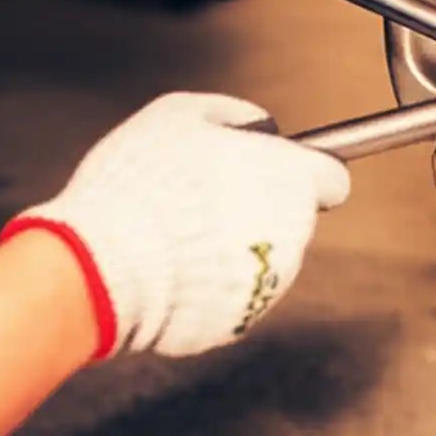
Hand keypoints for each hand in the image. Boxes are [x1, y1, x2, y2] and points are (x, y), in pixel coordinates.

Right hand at [0, 93, 349, 358]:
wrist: (103, 267)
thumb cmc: (143, 184)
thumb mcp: (180, 115)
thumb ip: (232, 113)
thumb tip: (259, 125)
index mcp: (293, 180)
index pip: (332, 179)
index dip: (305, 170)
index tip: (275, 169)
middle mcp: (295, 236)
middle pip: (292, 218)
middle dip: (259, 207)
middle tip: (204, 198)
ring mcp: (271, 284)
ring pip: (262, 257)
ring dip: (231, 245)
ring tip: (175, 233)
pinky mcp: (240, 322)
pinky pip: (231, 295)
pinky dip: (208, 283)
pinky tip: (167, 268)